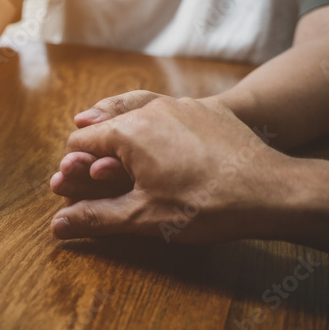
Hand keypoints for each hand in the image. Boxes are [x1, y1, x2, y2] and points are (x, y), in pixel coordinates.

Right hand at [52, 97, 292, 242]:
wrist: (271, 190)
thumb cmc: (205, 206)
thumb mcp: (144, 217)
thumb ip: (96, 217)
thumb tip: (57, 225)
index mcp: (129, 130)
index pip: (81, 142)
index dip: (70, 166)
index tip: (69, 186)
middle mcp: (152, 107)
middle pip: (105, 119)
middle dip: (92, 144)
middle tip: (85, 168)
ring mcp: (182, 104)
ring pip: (137, 107)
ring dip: (120, 126)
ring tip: (111, 142)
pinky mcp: (208, 110)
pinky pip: (169, 109)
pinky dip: (154, 122)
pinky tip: (160, 139)